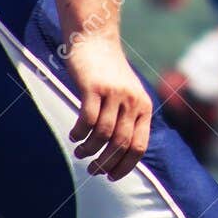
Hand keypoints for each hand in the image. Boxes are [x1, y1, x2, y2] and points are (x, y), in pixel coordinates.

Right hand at [66, 40, 153, 181]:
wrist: (96, 40)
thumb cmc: (109, 73)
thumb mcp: (127, 95)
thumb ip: (127, 119)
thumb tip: (119, 153)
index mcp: (143, 107)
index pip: (139, 146)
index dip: (125, 165)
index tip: (111, 176)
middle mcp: (132, 101)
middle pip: (120, 144)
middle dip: (105, 163)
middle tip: (92, 170)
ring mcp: (114, 94)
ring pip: (102, 135)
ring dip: (89, 150)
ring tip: (80, 153)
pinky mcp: (94, 87)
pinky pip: (87, 120)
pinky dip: (79, 133)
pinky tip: (74, 136)